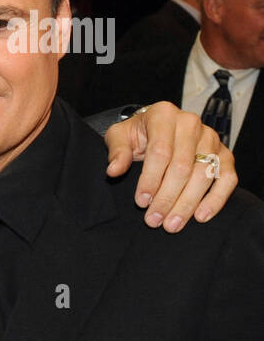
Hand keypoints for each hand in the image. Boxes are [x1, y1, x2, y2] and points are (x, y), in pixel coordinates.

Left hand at [104, 101, 236, 231]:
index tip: (141, 202)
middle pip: (183, 166)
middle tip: (154, 220)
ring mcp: (211, 138)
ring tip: (171, 225)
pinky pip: (227, 178)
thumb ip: (117, 152)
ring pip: (204, 175)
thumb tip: (113, 171)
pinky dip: (216, 199)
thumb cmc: (137, 134)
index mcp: (163, 115)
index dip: (151, 179)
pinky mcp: (224, 154)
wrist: (157, 127)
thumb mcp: (119, 136)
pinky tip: (201, 216)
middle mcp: (191, 124)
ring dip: (187, 203)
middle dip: (167, 197)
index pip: (160, 152)